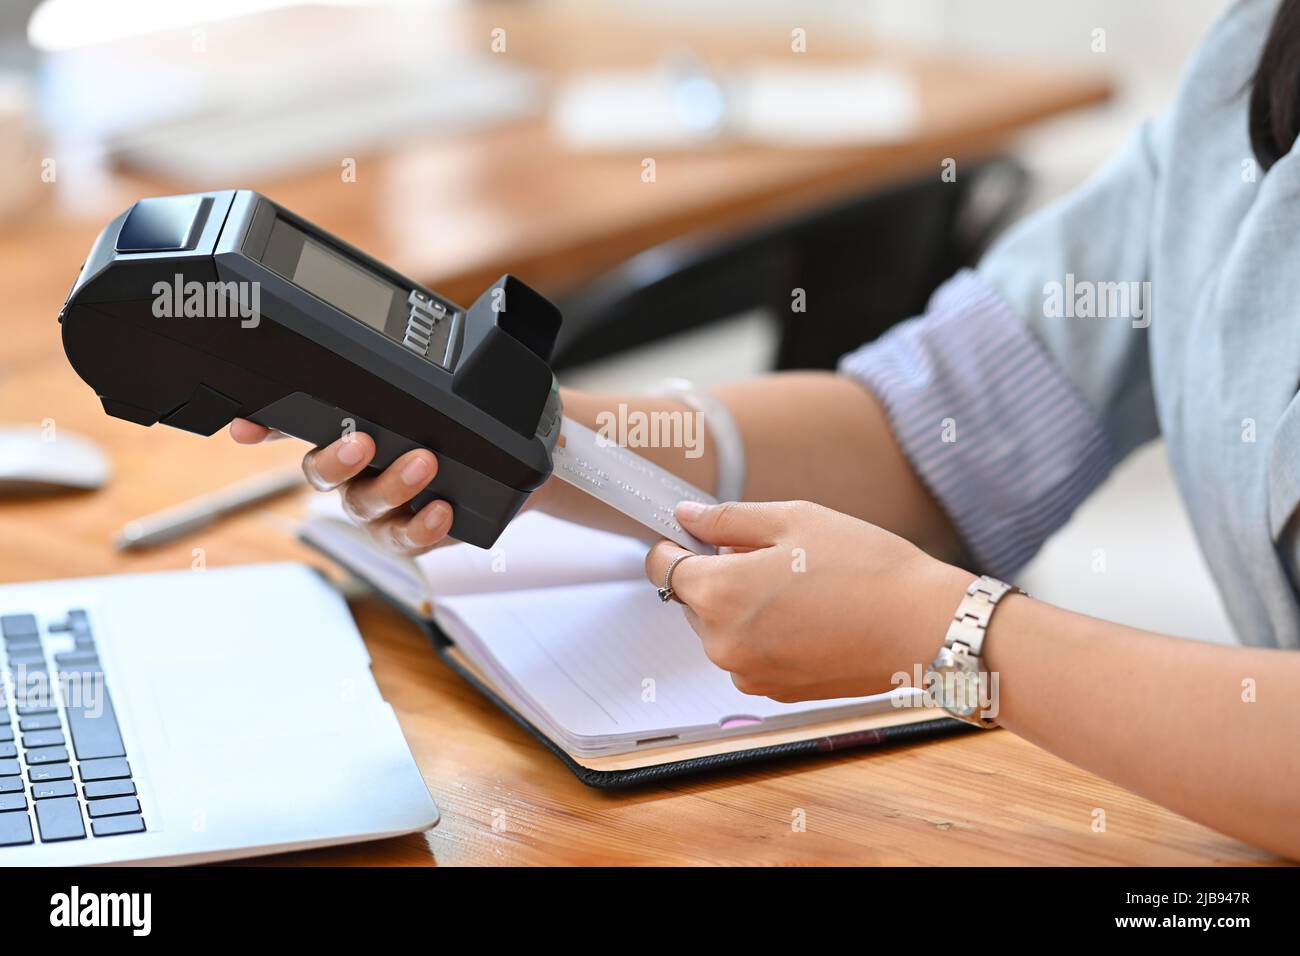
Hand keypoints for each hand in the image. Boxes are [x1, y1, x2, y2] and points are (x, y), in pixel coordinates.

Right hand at [229, 418, 454, 554]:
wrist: (468, 495)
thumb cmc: (428, 446)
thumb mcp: (406, 416)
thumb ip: (374, 399)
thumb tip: (352, 369)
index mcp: (339, 443)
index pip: (293, 430)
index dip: (264, 428)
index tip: (244, 428)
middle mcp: (348, 479)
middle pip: (324, 475)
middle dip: (338, 460)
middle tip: (362, 442)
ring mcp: (373, 513)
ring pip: (366, 505)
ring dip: (393, 486)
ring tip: (423, 463)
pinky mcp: (404, 537)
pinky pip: (405, 539)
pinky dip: (424, 527)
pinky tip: (442, 509)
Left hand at [645, 500, 971, 701]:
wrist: (925, 627)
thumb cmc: (867, 568)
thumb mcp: (793, 520)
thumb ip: (727, 519)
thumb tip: (686, 517)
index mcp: (719, 594)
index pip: (662, 567)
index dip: (676, 544)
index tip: (697, 534)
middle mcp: (722, 642)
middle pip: (691, 599)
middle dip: (716, 574)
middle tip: (775, 556)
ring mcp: (748, 673)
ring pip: (720, 628)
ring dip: (741, 606)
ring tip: (801, 586)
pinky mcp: (774, 691)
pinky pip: (748, 654)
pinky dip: (765, 634)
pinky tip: (810, 616)